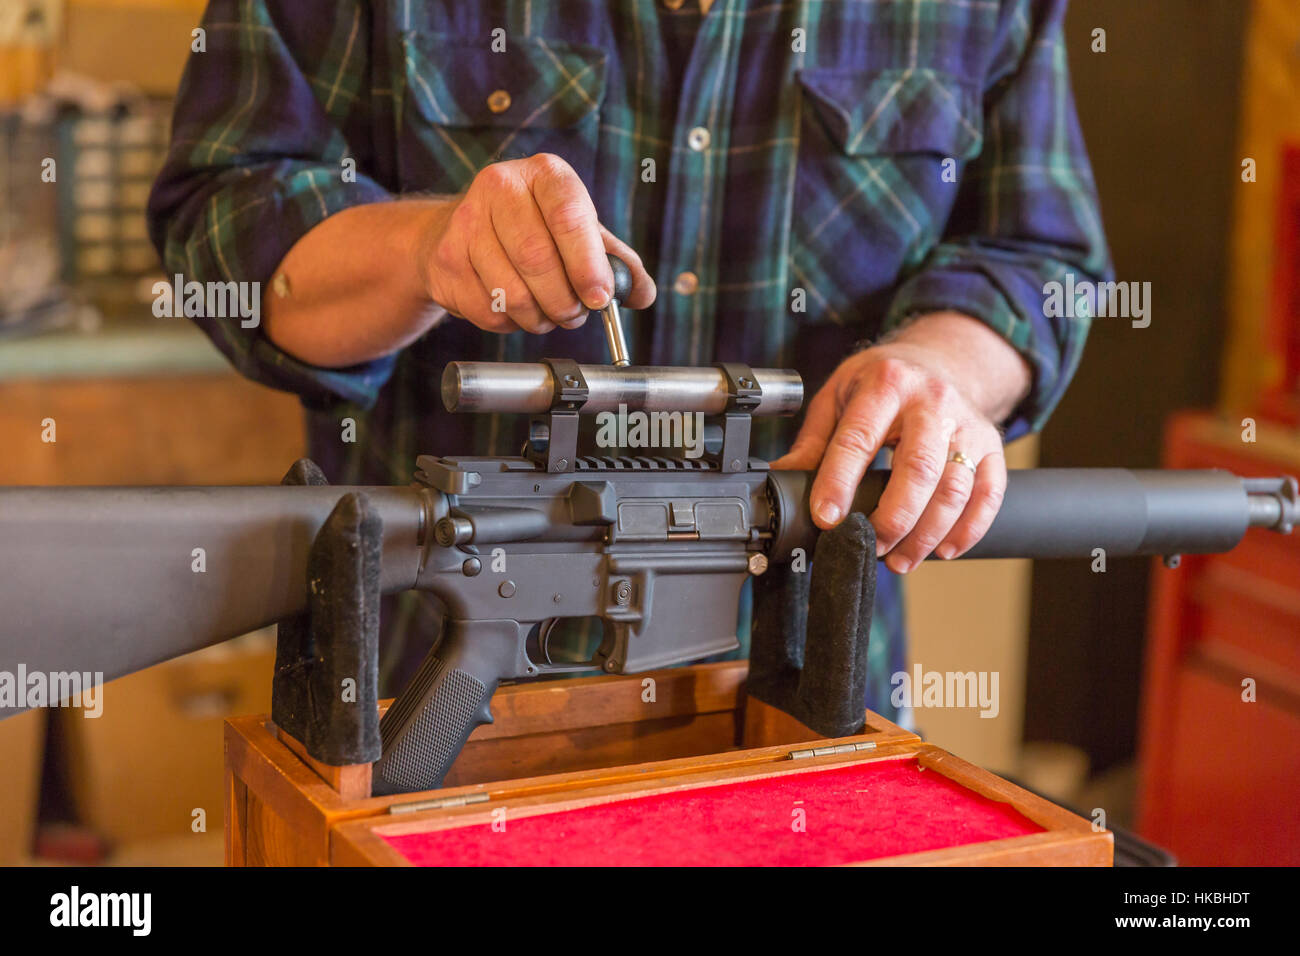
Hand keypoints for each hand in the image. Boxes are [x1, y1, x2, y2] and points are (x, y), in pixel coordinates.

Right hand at [416, 153, 654, 333]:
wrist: (460, 231)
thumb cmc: (533, 231)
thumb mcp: (581, 235)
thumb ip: (618, 263)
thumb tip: (641, 293)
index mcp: (545, 174)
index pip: (568, 215)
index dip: (587, 263)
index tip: (600, 298)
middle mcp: (500, 186)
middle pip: (537, 258)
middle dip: (564, 302)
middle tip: (576, 315)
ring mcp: (466, 222)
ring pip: (512, 292)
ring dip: (539, 318)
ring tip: (548, 313)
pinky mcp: (446, 259)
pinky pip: (489, 311)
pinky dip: (511, 323)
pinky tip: (515, 309)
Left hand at [771, 313, 1031, 572]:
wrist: (938, 360)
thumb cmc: (881, 382)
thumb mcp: (838, 396)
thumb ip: (814, 440)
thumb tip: (782, 478)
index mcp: (886, 384)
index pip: (859, 438)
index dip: (840, 482)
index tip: (826, 518)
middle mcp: (932, 401)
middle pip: (919, 468)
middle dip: (893, 518)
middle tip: (872, 546)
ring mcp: (967, 424)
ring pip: (955, 488)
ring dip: (927, 534)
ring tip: (899, 559)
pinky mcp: (992, 446)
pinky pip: (989, 494)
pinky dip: (969, 529)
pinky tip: (943, 549)